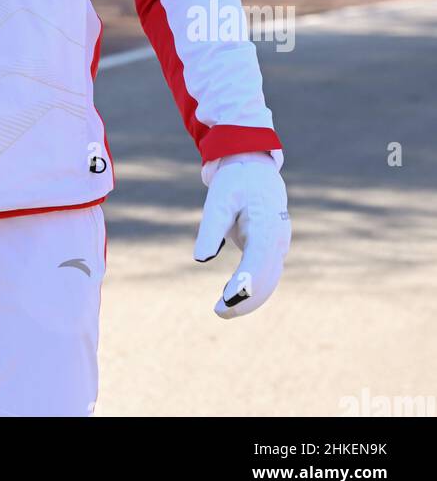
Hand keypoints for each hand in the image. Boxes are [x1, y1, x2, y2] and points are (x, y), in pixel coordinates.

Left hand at [194, 152, 290, 318]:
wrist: (256, 169)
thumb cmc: (235, 183)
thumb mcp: (218, 200)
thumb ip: (211, 228)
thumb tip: (200, 258)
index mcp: (264, 224)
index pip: (257, 262)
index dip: (244, 285)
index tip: (225, 301)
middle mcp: (277, 237)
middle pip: (266, 278)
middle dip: (245, 299)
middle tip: (219, 312)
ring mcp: (279, 243)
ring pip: (270, 280)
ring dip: (250, 299)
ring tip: (222, 310)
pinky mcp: (274, 248)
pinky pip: (268, 274)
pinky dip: (253, 288)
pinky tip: (233, 296)